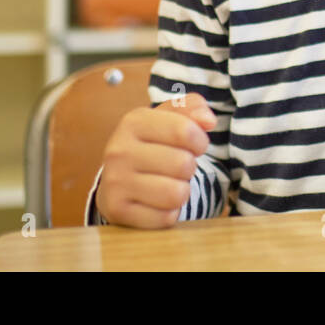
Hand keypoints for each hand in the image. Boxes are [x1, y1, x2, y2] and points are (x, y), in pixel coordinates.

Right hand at [96, 92, 216, 228]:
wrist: (118, 178)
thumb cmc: (153, 143)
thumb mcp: (170, 117)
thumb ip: (193, 107)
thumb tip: (208, 120)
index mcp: (134, 121)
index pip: (185, 131)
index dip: (200, 141)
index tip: (194, 145)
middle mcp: (119, 151)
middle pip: (183, 164)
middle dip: (189, 168)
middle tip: (176, 167)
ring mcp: (115, 182)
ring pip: (177, 194)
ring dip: (181, 191)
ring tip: (168, 183)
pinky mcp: (118, 211)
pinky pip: (165, 218)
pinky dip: (169, 212)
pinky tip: (157, 202)